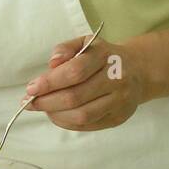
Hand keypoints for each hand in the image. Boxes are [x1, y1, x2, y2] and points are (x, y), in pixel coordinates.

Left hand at [24, 35, 145, 130]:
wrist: (138, 71)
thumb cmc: (102, 57)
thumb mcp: (85, 43)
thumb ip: (65, 49)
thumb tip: (52, 63)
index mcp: (105, 56)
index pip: (75, 72)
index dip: (50, 82)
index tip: (31, 88)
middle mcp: (116, 80)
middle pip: (75, 97)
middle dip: (47, 101)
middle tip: (30, 101)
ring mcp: (120, 101)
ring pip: (82, 115)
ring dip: (55, 114)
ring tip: (43, 108)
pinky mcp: (119, 118)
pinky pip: (88, 126)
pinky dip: (67, 123)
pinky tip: (57, 114)